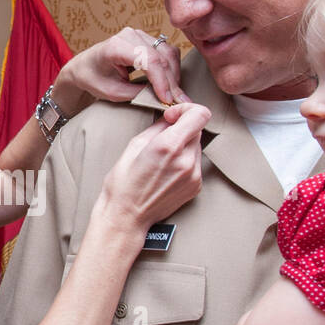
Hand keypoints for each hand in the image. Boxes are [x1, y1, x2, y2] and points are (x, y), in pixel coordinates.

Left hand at [52, 28, 190, 113]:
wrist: (85, 66)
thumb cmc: (94, 79)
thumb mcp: (113, 92)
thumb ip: (137, 93)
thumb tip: (163, 97)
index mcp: (116, 46)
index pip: (148, 60)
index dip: (161, 81)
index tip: (167, 100)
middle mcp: (130, 35)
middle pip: (161, 57)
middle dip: (171, 82)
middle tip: (178, 103)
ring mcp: (139, 34)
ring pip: (168, 53)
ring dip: (174, 75)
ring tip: (175, 96)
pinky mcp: (146, 38)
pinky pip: (167, 51)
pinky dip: (172, 68)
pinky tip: (170, 84)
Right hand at [96, 102, 209, 234]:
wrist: (127, 215)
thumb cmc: (124, 182)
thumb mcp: (135, 145)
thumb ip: (159, 127)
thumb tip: (172, 118)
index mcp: (169, 146)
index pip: (200, 114)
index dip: (186, 109)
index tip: (172, 117)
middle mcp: (186, 160)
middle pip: (197, 130)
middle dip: (182, 129)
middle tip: (162, 139)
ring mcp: (194, 175)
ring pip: (197, 147)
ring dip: (183, 146)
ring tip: (162, 159)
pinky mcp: (196, 186)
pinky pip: (196, 163)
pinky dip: (185, 161)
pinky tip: (167, 172)